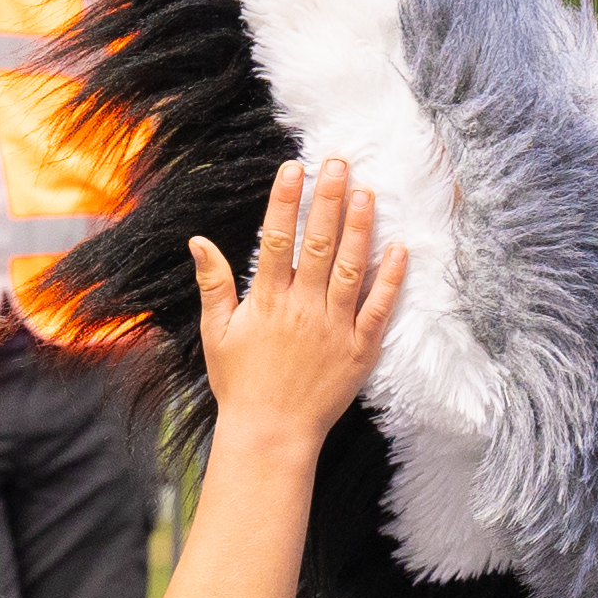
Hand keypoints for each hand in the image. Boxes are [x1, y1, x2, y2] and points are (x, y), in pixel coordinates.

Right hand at [190, 157, 406, 440]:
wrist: (271, 434)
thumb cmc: (240, 384)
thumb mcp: (217, 333)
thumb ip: (213, 284)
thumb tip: (198, 240)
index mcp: (267, 302)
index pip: (277, 239)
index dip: (286, 200)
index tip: (294, 168)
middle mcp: (302, 309)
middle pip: (317, 244)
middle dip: (327, 200)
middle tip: (338, 163)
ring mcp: (334, 328)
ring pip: (349, 269)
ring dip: (359, 229)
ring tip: (366, 192)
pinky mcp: (360, 349)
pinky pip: (379, 308)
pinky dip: (390, 279)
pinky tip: (399, 248)